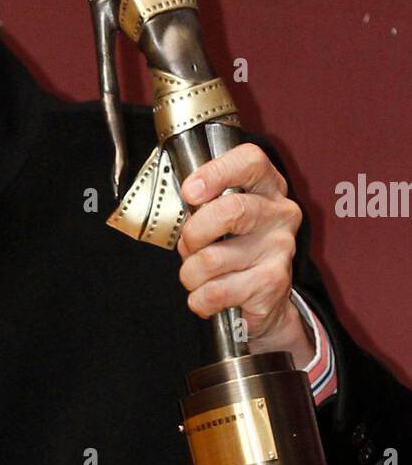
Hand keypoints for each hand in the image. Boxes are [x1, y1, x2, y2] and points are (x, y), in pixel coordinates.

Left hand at [175, 142, 313, 365]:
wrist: (266, 302)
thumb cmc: (234, 253)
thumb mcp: (219, 220)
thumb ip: (202, 207)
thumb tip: (183, 206)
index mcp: (267, 188)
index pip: (250, 161)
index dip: (215, 172)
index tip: (189, 191)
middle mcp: (280, 213)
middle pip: (230, 210)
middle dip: (193, 234)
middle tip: (190, 246)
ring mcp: (281, 248)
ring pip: (211, 259)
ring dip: (191, 273)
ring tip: (200, 276)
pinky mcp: (273, 283)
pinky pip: (215, 292)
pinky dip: (200, 299)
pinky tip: (208, 297)